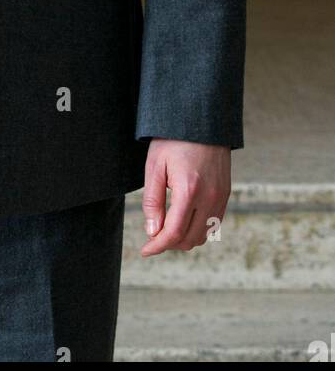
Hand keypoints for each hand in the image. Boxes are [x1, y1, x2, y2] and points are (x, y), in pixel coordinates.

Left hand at [140, 139, 230, 255]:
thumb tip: (152, 232)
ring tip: (166, 229)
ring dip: (184, 239)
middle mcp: (209, 197)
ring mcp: (221, 197)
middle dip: (169, 244)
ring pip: (203, 236)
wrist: (202, 120)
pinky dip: (198, 229)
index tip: (145, 250)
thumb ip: (152, 201)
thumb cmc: (174, 140)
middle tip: (152, 237)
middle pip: (189, 239)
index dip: (158, 246)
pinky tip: (183, 221)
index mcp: (189, 190)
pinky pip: (213, 224)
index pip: (174, 232)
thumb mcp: (155, 166)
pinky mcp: (226, 194)